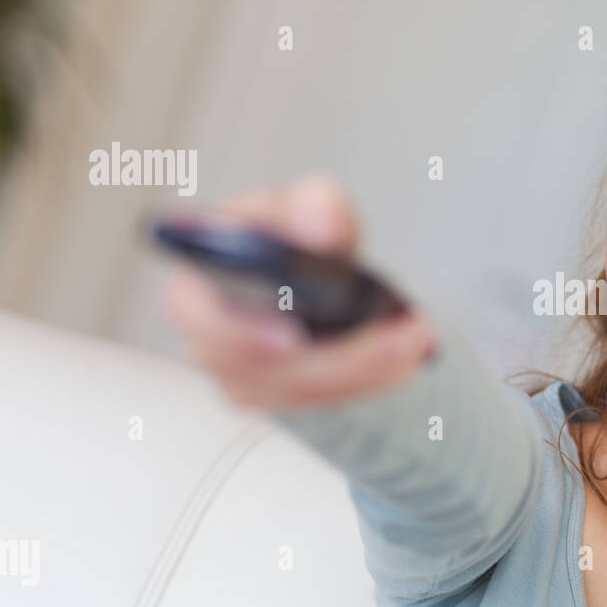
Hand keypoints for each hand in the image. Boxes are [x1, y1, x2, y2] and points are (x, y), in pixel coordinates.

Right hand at [160, 173, 436, 407]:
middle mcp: (208, 334)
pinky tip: (407, 357)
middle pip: (255, 369)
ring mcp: (240, 372)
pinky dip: (369, 379)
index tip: (292, 337)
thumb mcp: (311, 206)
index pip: (191, 312)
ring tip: (416, 338)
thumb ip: (316, 207)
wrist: (316, 273)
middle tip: (391, 342)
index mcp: (197, 278)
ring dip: (364, 370)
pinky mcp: (278, 395)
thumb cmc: (296, 238)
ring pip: (296, 392)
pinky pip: (322, 401)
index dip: (237, 331)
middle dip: (329, 361)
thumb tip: (318, 230)